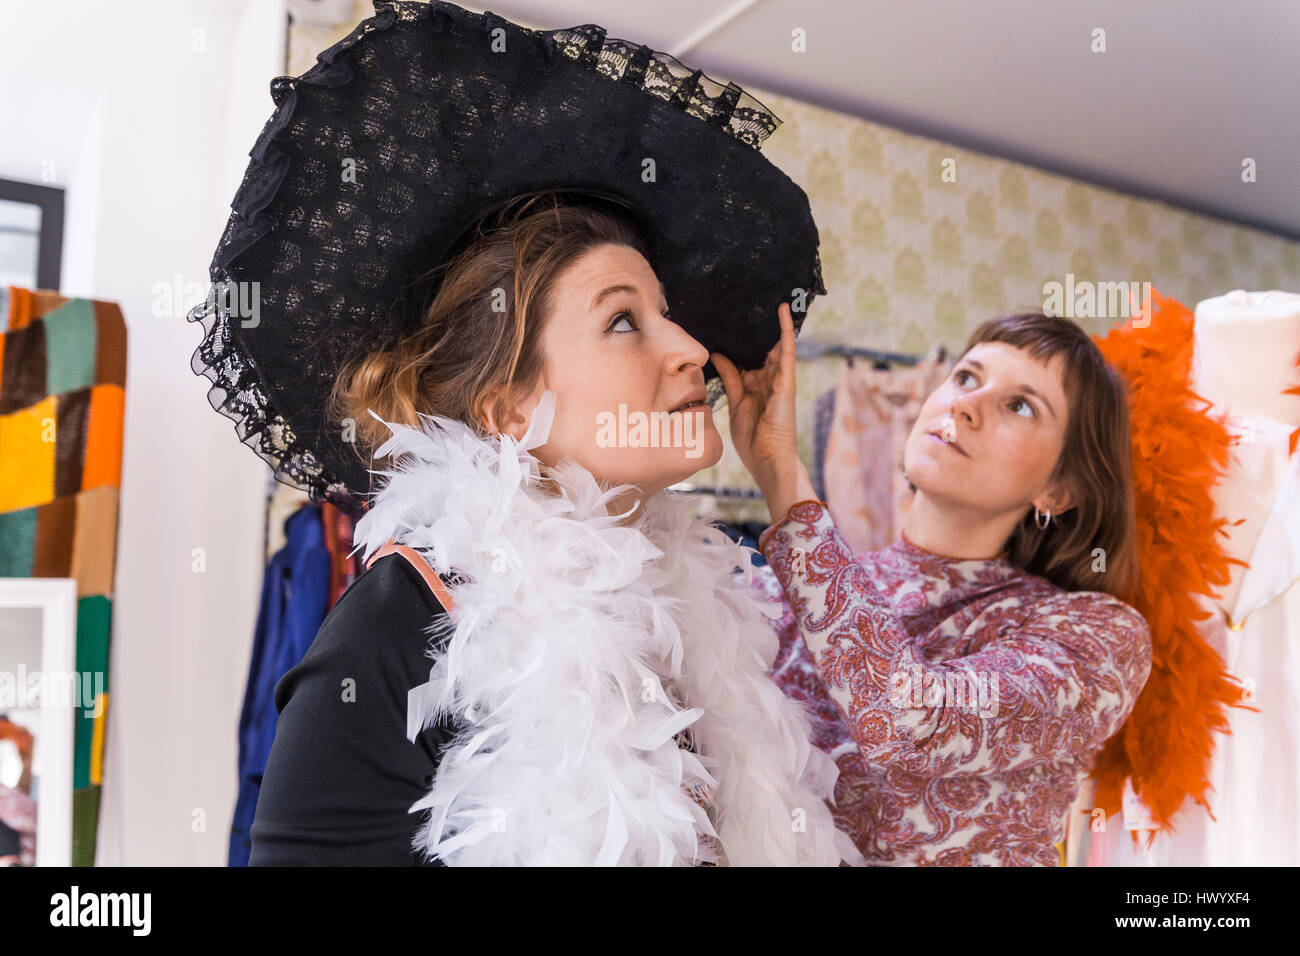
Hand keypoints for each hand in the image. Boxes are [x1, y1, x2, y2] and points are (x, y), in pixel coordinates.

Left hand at [711, 302, 815, 520]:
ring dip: (775, 324)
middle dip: (758, 330)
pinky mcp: (786, 382)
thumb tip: (718, 355)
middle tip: (750, 303)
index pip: (748, 359)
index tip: (730, 322)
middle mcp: (768, 380)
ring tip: (773, 297)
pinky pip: (787, 352)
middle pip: (763, 350)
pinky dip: (785, 332)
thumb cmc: (752, 438)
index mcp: (755, 387)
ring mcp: (779, 380)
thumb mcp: (735, 402)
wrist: (767, 459)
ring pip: (776, 346)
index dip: (741, 342)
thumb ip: (730, 377)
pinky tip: (783, 312)